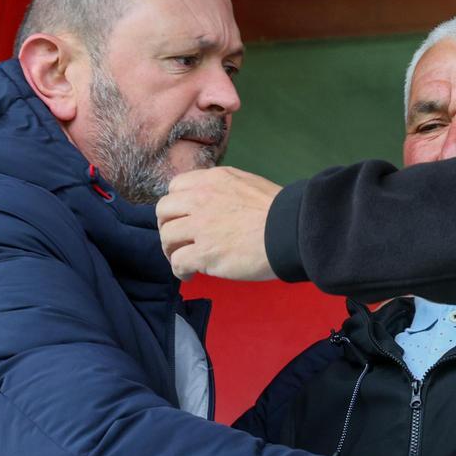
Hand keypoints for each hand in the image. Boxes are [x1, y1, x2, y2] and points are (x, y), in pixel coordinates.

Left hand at [156, 167, 281, 280]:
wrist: (292, 231)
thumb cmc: (280, 211)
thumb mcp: (249, 185)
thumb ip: (225, 190)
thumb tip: (215, 204)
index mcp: (213, 180)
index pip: (176, 187)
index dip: (177, 204)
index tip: (184, 217)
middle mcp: (201, 199)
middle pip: (163, 210)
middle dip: (168, 226)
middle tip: (179, 239)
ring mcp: (200, 226)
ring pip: (167, 237)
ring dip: (172, 250)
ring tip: (184, 260)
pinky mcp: (204, 253)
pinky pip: (177, 262)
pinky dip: (180, 271)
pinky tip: (190, 275)